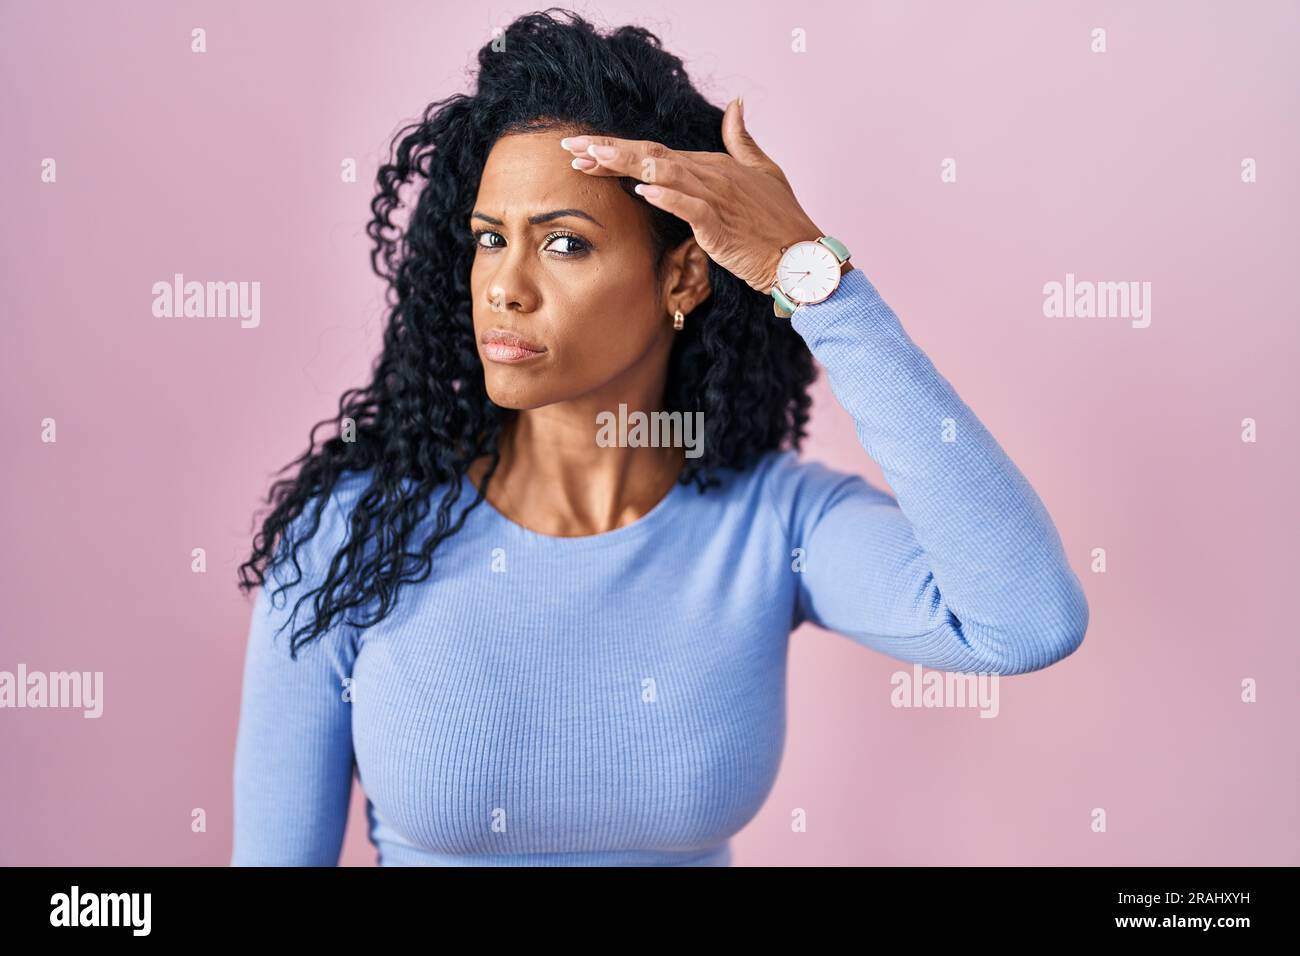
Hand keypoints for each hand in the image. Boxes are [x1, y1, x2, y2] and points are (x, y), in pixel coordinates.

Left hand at [559, 98, 824, 293]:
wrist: (801, 254)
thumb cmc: (781, 219)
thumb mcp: (763, 171)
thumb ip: (743, 139)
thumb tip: (735, 105)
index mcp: (713, 165)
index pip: (655, 154)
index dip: (618, 151)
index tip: (585, 151)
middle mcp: (710, 175)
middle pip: (650, 158)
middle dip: (608, 152)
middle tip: (571, 149)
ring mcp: (715, 198)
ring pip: (663, 174)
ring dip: (626, 166)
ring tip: (593, 160)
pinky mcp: (720, 224)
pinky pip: (689, 207)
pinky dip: (667, 197)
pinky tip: (641, 191)